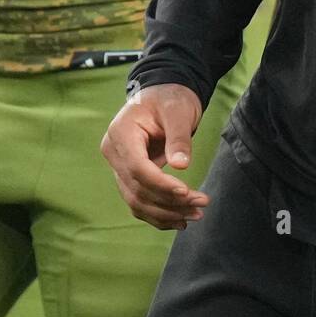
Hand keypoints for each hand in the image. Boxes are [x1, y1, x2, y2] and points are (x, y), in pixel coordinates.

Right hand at [101, 82, 207, 229]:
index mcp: (121, 132)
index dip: (160, 184)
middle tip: (201, 204)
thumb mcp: (178, 110)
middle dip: (169, 201)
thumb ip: (179, 136)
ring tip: (196, 214)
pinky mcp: (128, 177)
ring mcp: (118, 166)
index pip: (137, 167)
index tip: (186, 191)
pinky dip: (159, 214)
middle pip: (137, 188)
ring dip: (166, 213)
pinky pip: (139, 202)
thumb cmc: (170, 99)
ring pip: (137, 201)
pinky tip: (180, 219)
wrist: (163, 96)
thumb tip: (181, 165)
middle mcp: (113, 152)